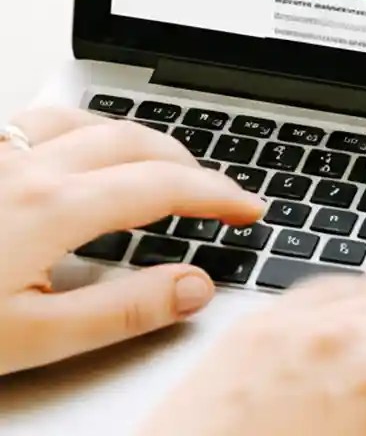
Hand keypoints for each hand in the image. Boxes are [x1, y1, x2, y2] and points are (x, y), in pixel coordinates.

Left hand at [0, 107, 263, 374]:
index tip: (248, 208)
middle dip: (186, 163)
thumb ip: (121, 311)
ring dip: (133, 139)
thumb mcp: (31, 338)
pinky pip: (36, 119)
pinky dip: (77, 127)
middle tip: (215, 193)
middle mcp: (25, 167)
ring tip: (156, 165)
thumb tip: (193, 287)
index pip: (162, 187)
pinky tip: (77, 150)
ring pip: (85, 119)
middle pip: (131, 141)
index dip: (217, 194)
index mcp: (51, 208)